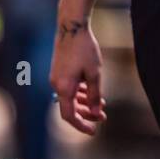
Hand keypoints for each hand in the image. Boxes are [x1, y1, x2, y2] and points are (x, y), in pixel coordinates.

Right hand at [49, 16, 106, 134]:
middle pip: (70, 108)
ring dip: (85, 103)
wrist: (71, 27)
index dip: (81, 126)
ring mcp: (56, 79)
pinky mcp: (58, 72)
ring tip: (102, 104)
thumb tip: (97, 113)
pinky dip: (80, 93)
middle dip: (87, 114)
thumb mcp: (94, 73)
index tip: (93, 131)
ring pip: (70, 98)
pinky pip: (69, 88)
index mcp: (64, 88)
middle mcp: (56, 86)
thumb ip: (95, 95)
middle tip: (103, 117)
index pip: (69, 116)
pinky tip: (91, 91)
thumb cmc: (84, 49)